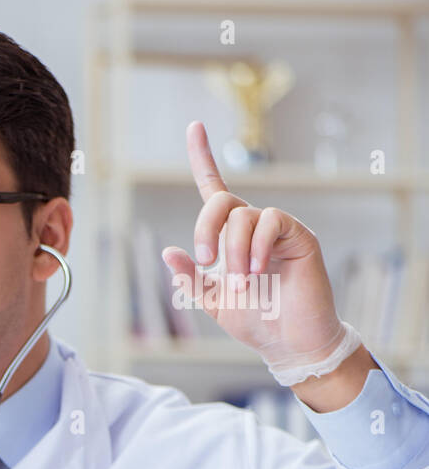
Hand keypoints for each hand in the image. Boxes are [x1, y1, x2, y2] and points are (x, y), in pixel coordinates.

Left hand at [160, 122, 370, 406]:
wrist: (289, 342)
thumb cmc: (255, 320)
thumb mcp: (211, 300)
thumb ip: (191, 277)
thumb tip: (169, 251)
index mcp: (229, 236)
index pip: (214, 188)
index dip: (202, 157)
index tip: (194, 126)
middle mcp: (252, 226)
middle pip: (221, 201)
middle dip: (205, 228)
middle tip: (207, 261)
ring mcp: (277, 229)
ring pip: (243, 216)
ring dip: (233, 252)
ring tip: (241, 282)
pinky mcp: (300, 236)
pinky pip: (272, 221)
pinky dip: (257, 246)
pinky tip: (258, 269)